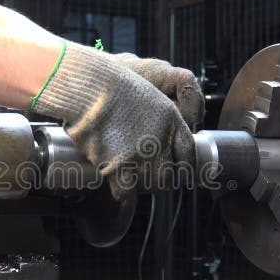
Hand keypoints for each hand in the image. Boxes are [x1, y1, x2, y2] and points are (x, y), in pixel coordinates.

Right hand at [34, 43, 193, 199]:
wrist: (91, 88)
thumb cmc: (112, 86)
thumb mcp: (149, 97)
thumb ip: (161, 122)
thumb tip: (162, 143)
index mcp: (172, 122)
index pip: (188, 155)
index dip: (184, 167)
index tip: (177, 171)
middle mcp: (160, 141)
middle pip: (170, 176)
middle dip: (162, 180)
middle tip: (151, 177)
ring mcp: (141, 156)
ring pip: (152, 186)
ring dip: (142, 185)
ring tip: (132, 178)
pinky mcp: (119, 167)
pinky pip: (127, 192)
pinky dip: (122, 191)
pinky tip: (117, 183)